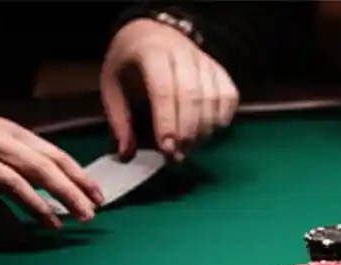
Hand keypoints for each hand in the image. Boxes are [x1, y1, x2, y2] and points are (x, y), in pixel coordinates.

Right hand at [0, 88, 101, 228]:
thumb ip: (16, 151)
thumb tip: (51, 177)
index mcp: (7, 129)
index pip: (54, 153)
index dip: (79, 176)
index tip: (99, 196)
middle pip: (41, 169)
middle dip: (69, 193)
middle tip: (89, 215)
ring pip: (14, 185)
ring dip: (40, 208)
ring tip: (58, 227)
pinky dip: (2, 219)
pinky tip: (18, 233)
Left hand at [102, 18, 239, 161]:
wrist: (151, 33)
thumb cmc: (129, 62)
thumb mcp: (112, 85)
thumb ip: (119, 119)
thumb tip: (127, 154)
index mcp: (151, 51)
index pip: (164, 89)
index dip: (167, 121)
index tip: (166, 148)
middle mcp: (182, 51)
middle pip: (192, 96)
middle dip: (187, 132)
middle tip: (177, 156)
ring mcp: (204, 60)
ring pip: (214, 98)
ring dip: (204, 130)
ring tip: (190, 147)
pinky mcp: (219, 69)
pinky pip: (229, 96)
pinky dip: (222, 118)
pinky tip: (208, 132)